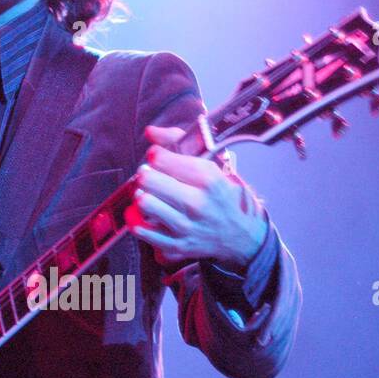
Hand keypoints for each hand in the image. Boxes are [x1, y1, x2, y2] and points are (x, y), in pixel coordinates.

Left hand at [125, 124, 266, 268]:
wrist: (241, 236)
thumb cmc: (223, 196)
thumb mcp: (212, 165)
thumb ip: (180, 142)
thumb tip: (150, 131)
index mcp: (208, 178)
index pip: (161, 159)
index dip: (154, 155)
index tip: (158, 158)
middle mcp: (196, 203)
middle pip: (148, 180)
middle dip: (145, 174)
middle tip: (151, 177)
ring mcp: (185, 227)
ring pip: (144, 203)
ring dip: (142, 196)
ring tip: (150, 195)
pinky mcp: (176, 246)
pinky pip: (142, 231)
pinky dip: (137, 221)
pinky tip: (145, 215)